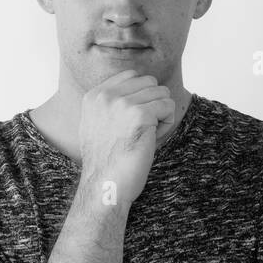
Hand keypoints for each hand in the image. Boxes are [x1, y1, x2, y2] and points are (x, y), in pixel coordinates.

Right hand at [79, 70, 175, 206]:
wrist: (104, 186)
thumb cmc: (106, 163)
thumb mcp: (96, 125)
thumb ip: (109, 104)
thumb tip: (135, 87)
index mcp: (94, 96)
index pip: (131, 75)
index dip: (141, 96)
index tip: (133, 120)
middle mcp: (106, 96)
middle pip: (149, 81)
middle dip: (153, 103)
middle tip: (143, 129)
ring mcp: (122, 103)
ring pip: (161, 92)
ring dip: (161, 114)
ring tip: (148, 134)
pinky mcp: (140, 114)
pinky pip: (168, 106)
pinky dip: (167, 124)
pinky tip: (154, 139)